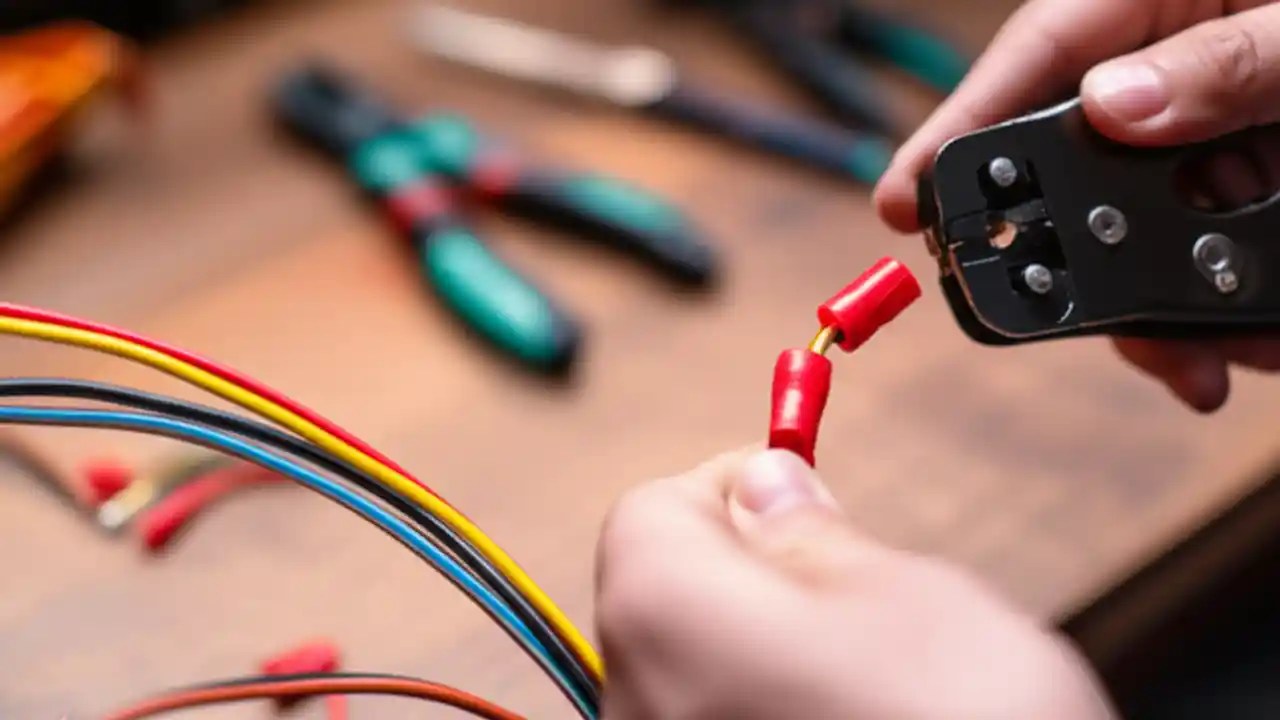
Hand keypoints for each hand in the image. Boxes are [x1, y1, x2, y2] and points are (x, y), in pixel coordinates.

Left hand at [595, 449, 1115, 719]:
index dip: (725, 488)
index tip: (793, 490)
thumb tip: (766, 488)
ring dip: (766, 645)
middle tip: (847, 577)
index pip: (649, 513)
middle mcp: (636, 700)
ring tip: (869, 666)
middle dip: (750, 569)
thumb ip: (810, 531)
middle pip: (664, 597)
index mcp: (664, 616)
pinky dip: (770, 706)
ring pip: (698, 668)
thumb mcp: (905, 594)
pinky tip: (854, 717)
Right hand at [873, 0, 1279, 411]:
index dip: (961, 132)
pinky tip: (1254, 338)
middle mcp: (1189, 61)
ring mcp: (1228, 125)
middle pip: (1086, 162)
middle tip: (1090, 327)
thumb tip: (1118, 106)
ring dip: (1174, 302)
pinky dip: (1235, 303)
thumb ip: (1232, 57)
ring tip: (1210, 356)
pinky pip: (1223, 245)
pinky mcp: (1263, 173)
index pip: (1041, 54)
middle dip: (1087, 257)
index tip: (904, 202)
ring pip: (1155, 222)